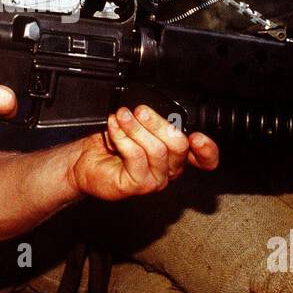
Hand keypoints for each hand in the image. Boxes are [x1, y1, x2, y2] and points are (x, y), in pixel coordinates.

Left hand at [67, 104, 218, 200]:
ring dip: (136, 128)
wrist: (84, 160)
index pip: (205, 158)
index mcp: (175, 154)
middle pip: (179, 145)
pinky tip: (114, 129)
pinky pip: (136, 156)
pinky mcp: (137, 185)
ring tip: (122, 116)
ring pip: (157, 149)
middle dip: (158, 123)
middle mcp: (169, 169)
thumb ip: (154, 120)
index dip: (208, 149)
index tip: (197, 137)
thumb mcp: (138, 125)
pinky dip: (123, 137)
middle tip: (140, 111)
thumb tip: (157, 108)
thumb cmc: (110, 143)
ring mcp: (155, 180)